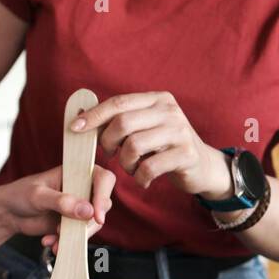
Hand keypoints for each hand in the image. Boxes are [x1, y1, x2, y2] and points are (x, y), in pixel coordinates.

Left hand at [0, 164, 116, 253]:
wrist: (8, 213)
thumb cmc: (20, 195)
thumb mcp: (38, 196)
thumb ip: (62, 202)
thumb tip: (88, 211)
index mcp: (76, 173)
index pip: (103, 179)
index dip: (103, 195)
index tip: (96, 216)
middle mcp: (82, 188)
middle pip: (102, 205)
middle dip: (88, 223)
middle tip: (67, 232)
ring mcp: (79, 207)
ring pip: (93, 223)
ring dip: (77, 236)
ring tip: (54, 241)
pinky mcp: (73, 223)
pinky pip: (80, 235)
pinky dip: (68, 242)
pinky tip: (51, 243)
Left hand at [69, 92, 232, 199]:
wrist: (203, 166)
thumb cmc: (164, 147)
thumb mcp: (145, 128)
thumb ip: (120, 121)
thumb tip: (80, 117)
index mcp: (157, 99)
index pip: (119, 102)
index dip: (94, 115)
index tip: (74, 128)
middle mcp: (170, 111)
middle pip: (123, 123)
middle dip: (108, 142)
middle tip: (110, 154)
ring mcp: (180, 132)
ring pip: (134, 146)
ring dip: (125, 163)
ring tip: (131, 168)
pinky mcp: (186, 154)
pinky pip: (149, 167)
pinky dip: (140, 178)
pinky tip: (143, 180)